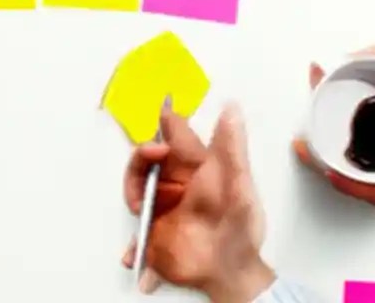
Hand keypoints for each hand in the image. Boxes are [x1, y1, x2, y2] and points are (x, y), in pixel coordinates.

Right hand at [121, 106, 274, 302]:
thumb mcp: (239, 184)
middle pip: (149, 159)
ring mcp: (163, 208)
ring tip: (140, 204)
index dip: (167, 118)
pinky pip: (136, 233)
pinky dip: (134, 245)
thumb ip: (232, 146)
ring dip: (134, 192)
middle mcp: (177, 184)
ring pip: (136, 189)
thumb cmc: (239, 227)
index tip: (161, 102)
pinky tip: (135, 253)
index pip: (177, 135)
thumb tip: (232, 108)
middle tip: (151, 152)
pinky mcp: (154, 234)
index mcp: (197, 168)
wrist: (230, 273)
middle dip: (142, 154)